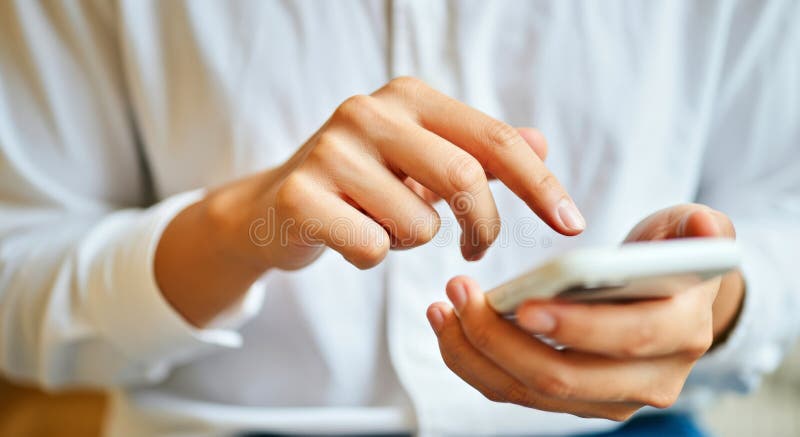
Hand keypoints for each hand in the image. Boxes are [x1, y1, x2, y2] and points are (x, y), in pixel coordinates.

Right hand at [155, 77, 582, 325]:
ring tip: (382, 225)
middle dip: (483, 227)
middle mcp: (368, 111)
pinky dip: (371, 256)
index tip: (571, 224)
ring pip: (418, 224)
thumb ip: (477, 150)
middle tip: (475, 248)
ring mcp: (330, 151)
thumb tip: (540, 143)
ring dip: (412, 241)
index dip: (539, 184)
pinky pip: (372, 247)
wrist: (273, 206)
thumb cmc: (361, 184)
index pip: (492, 139)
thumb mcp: (421, 159)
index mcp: (407, 97)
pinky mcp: (301, 195)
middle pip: (464, 178)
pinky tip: (348, 238)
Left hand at [427, 204, 743, 419]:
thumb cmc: (670, 258)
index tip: (525, 305)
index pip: (628, 339)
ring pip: (529, 391)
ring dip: (476, 352)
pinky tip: (448, 323)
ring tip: (443, 306)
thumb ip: (700, 228)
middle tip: (460, 294)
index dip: (577, 326)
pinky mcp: (572, 400)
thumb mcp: (690, 232)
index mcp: (681, 333)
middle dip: (502, 340)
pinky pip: (514, 390)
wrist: (668, 300)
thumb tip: (706, 228)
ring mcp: (607, 398)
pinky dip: (474, 361)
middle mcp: (648, 380)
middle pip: (564, 377)